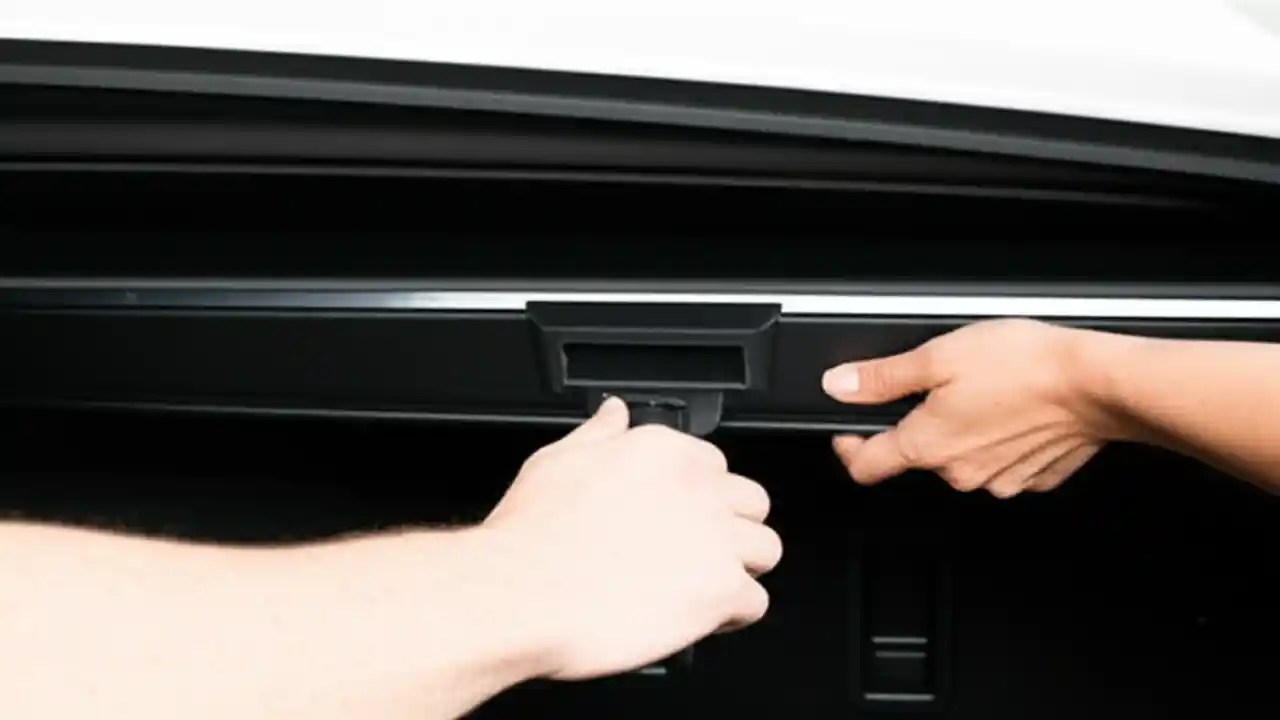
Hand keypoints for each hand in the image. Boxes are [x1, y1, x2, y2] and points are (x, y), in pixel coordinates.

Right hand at [481, 396, 780, 679]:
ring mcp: (715, 537)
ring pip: (765, 550)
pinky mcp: (721, 589)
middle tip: (693, 558)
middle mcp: (697, 486)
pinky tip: (699, 620)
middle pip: (752, 505)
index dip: (699, 500)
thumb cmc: (530, 537)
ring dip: (740, 571)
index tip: (677, 521)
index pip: (715, 467)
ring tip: (701, 590)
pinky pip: (755, 604)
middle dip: (731, 530)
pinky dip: (732, 616)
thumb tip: (615, 413)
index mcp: (662, 451)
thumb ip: (597, 435)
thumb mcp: (556, 462)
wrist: (520, 593)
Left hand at [822, 318, 1117, 497]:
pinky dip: (1001, 440)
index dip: (849, 446)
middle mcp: (959, 473)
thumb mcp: (938, 357)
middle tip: (940, 388)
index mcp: (926, 445)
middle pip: (917, 457)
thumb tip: (840, 384)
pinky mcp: (1032, 479)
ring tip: (985, 393)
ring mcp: (997, 480)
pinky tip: (1014, 411)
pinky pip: (1001, 462)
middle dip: (920, 425)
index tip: (850, 429)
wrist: (1097, 384)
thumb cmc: (1025, 366)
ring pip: (961, 459)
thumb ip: (881, 377)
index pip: (865, 466)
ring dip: (963, 432)